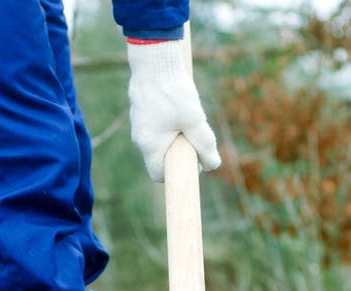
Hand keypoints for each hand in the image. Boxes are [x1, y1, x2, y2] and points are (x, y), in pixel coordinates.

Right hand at [127, 39, 220, 181]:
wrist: (154, 56)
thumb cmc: (173, 90)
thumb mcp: (195, 120)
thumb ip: (205, 145)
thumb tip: (213, 165)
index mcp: (148, 145)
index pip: (158, 175)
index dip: (176, 173)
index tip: (191, 159)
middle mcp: (139, 137)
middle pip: (160, 157)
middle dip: (178, 152)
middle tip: (193, 135)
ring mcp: (138, 123)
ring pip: (159, 140)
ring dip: (175, 136)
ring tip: (185, 117)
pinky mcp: (141, 110)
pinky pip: (156, 126)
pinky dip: (168, 123)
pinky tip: (176, 106)